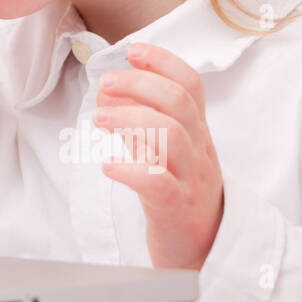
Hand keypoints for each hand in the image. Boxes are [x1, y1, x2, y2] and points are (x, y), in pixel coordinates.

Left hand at [94, 43, 223, 270]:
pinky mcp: (176, 209)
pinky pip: (158, 183)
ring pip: (171, 137)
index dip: (163, 61)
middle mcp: (199, 150)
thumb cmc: (179, 193)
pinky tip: (108, 164)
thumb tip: (111, 92)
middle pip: (179, 102)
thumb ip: (146, 121)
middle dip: (139, 84)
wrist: (203, 251)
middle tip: (104, 84)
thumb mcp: (170, 151)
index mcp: (198, 131)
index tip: (132, 50)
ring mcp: (191, 179)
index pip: (191, 84)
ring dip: (130, 120)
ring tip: (99, 119)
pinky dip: (130, 169)